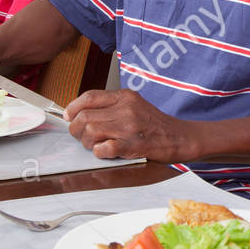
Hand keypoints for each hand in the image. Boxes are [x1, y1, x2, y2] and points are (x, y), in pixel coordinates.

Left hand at [63, 89, 193, 161]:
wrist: (180, 138)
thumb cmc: (156, 124)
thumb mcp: (135, 104)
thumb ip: (111, 105)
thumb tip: (81, 112)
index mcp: (125, 96)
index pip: (89, 97)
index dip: (73, 108)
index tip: (69, 116)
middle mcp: (126, 109)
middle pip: (85, 116)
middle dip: (76, 129)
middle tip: (81, 136)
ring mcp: (129, 127)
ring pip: (90, 132)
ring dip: (87, 142)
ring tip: (94, 145)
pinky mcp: (132, 145)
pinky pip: (104, 148)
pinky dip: (99, 152)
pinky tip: (105, 152)